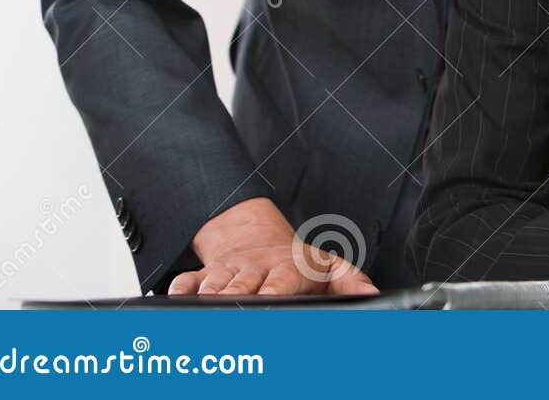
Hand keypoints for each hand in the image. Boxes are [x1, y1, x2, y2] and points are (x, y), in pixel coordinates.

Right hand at [168, 197, 378, 296]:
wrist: (259, 239)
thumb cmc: (297, 263)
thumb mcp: (330, 267)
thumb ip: (351, 281)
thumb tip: (372, 296)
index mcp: (288, 269)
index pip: (280, 282)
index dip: (273, 292)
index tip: (269, 301)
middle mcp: (256, 269)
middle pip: (241, 286)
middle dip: (235, 299)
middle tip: (231, 310)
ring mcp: (229, 271)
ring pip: (213, 284)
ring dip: (208, 297)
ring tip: (204, 310)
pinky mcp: (206, 274)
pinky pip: (187, 281)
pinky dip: (180, 292)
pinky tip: (176, 302)